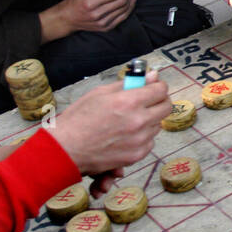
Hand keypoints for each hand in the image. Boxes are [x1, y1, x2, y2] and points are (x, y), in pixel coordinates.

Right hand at [40, 0, 135, 41]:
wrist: (67, 19)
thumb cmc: (73, 2)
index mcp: (89, 3)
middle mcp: (97, 14)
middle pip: (121, 1)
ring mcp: (102, 22)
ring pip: (124, 9)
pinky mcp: (106, 27)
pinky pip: (123, 17)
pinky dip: (129, 8)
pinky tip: (131, 1)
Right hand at [45, 74, 169, 176]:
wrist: (64, 149)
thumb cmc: (78, 119)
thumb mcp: (100, 93)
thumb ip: (129, 84)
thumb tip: (152, 76)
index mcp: (129, 102)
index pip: (160, 90)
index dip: (158, 86)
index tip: (153, 88)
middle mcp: (138, 121)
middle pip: (166, 107)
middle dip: (159, 102)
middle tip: (147, 102)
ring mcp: (139, 140)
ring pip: (157, 125)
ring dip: (149, 120)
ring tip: (128, 121)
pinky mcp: (136, 155)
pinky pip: (149, 142)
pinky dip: (142, 138)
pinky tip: (125, 136)